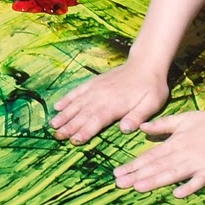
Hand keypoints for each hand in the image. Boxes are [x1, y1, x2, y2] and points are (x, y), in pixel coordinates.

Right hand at [49, 60, 168, 142]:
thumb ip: (137, 116)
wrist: (146, 64)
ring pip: (77, 103)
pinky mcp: (94, 82)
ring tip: (52, 125)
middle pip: (83, 114)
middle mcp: (102, 96)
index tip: (73, 140)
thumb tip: (124, 129)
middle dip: (69, 126)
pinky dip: (67, 98)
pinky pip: (77, 91)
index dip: (85, 131)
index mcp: (115, 104)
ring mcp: (96, 88)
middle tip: (57, 136)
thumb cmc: (151, 87)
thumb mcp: (152, 103)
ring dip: (64, 114)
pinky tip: (57, 106)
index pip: (96, 120)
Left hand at [112, 106, 204, 196]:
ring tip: (137, 188)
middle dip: (136, 175)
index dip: (133, 165)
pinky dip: (188, 187)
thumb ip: (162, 125)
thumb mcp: (182, 119)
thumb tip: (142, 127)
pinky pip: (199, 181)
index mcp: (175, 142)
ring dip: (155, 181)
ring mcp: (197, 162)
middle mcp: (182, 153)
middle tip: (118, 184)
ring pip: (172, 173)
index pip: (150, 156)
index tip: (117, 173)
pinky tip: (177, 194)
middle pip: (156, 166)